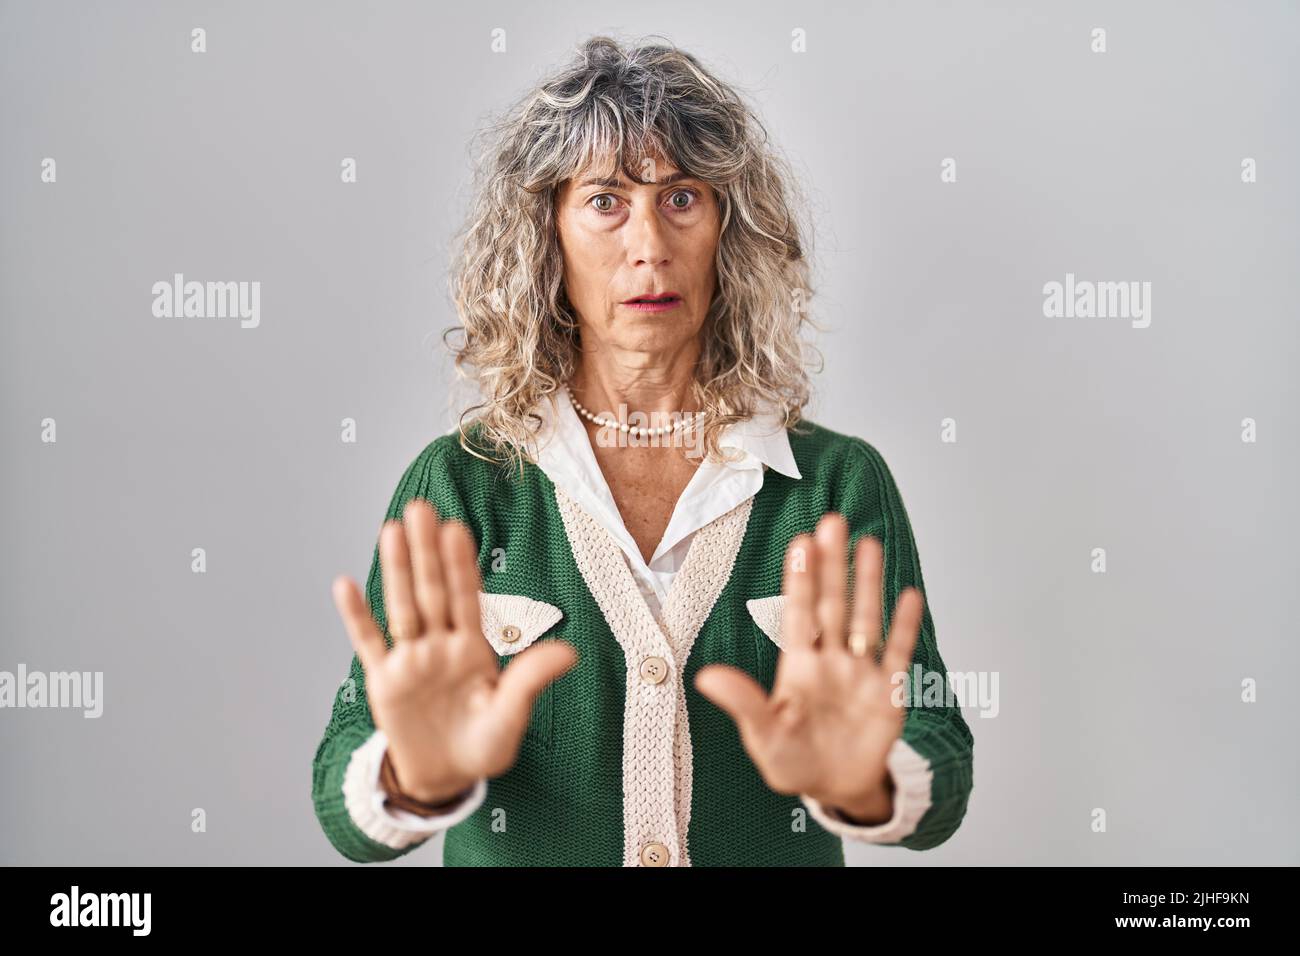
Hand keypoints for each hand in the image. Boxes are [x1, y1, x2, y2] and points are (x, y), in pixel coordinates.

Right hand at [331, 499, 578, 802]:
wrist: (447, 778)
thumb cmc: (484, 745)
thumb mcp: (511, 716)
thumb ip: (531, 681)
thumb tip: (571, 652)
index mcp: (473, 648)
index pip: (467, 598)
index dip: (460, 565)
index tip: (457, 530)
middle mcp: (440, 645)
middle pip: (431, 591)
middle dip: (426, 552)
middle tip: (422, 508)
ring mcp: (411, 660)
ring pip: (402, 607)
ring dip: (396, 570)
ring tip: (391, 529)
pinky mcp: (384, 681)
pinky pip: (368, 644)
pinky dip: (357, 616)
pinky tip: (345, 585)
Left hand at [694, 513, 923, 822]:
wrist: (833, 788)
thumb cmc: (792, 760)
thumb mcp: (762, 735)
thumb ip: (742, 703)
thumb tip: (704, 676)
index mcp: (797, 666)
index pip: (798, 614)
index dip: (800, 579)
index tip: (800, 542)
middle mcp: (829, 660)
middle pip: (832, 604)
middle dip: (832, 565)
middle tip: (832, 522)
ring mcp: (860, 673)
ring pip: (866, 618)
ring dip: (868, 583)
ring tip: (868, 543)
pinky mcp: (889, 692)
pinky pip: (897, 653)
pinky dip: (904, 626)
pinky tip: (908, 595)